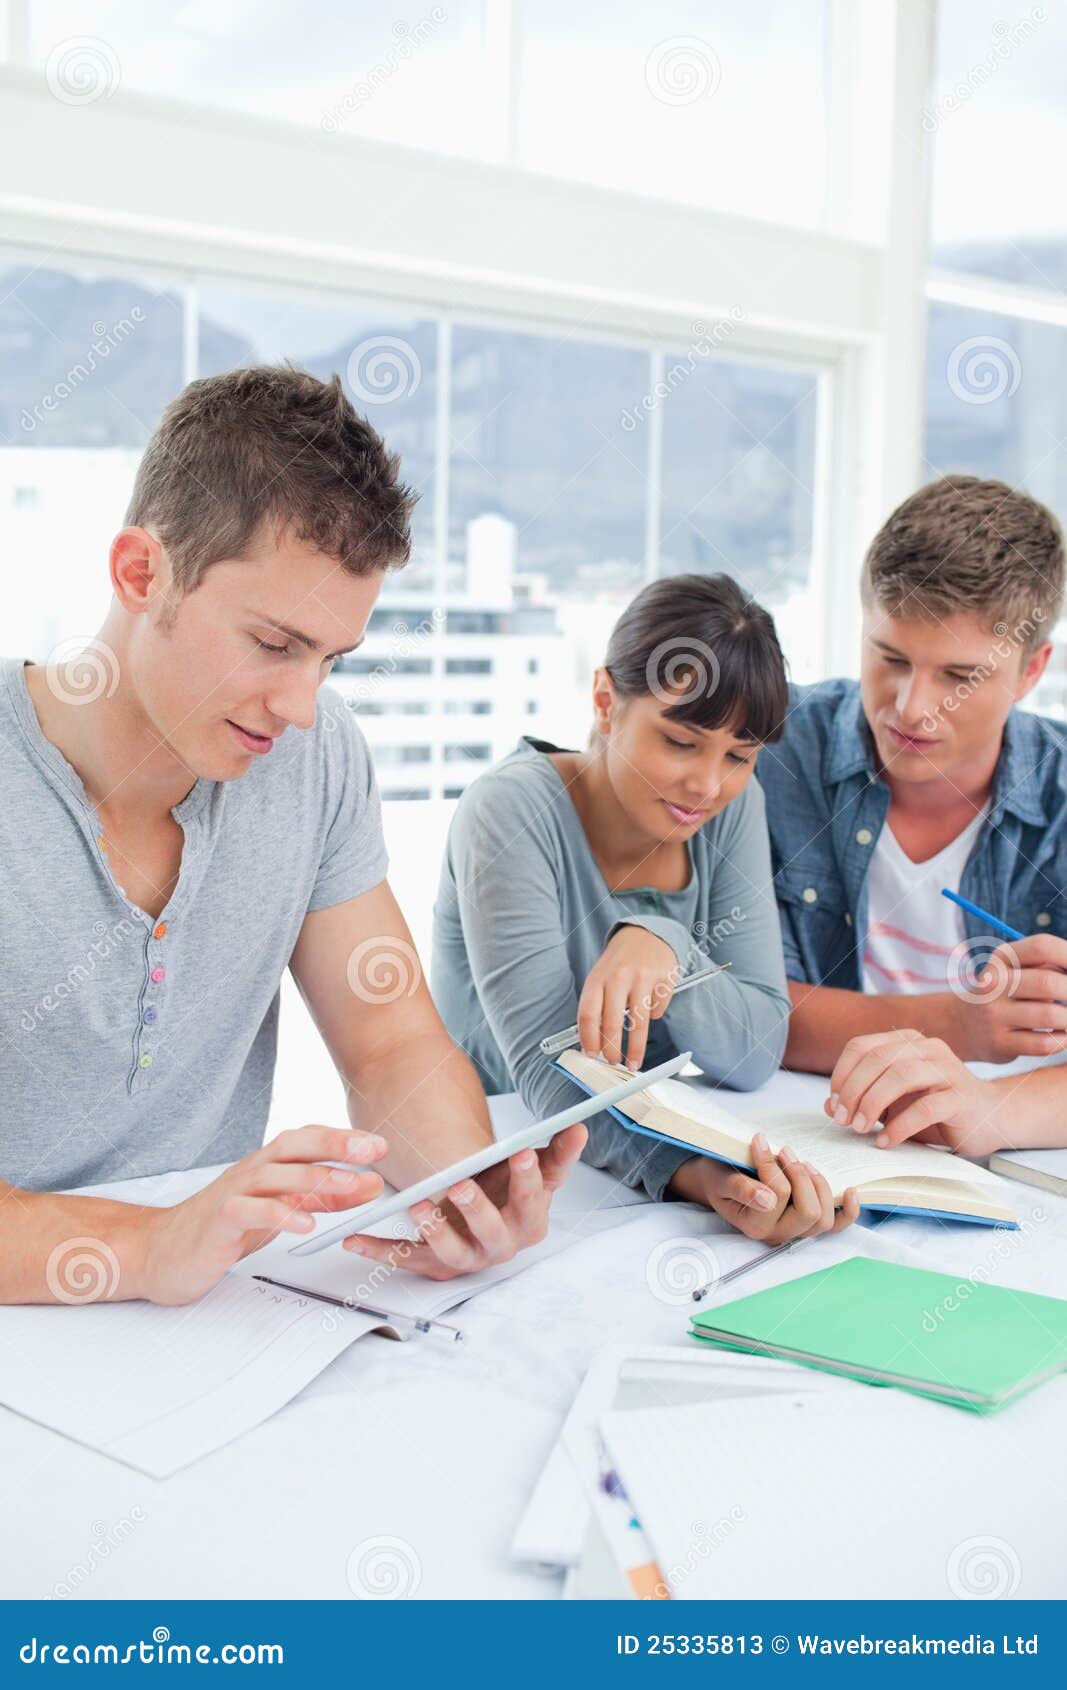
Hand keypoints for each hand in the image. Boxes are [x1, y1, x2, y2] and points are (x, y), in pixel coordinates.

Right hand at [138, 1125, 388, 1304]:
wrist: (162, 1252)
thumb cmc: (223, 1227)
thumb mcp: (283, 1209)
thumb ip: (323, 1197)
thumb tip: (368, 1184)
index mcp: (268, 1166)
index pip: (307, 1141)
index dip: (343, 1139)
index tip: (379, 1146)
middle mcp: (251, 1172)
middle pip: (293, 1146)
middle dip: (334, 1144)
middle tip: (371, 1152)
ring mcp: (232, 1193)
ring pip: (274, 1175)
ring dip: (315, 1178)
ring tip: (351, 1186)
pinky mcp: (218, 1221)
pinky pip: (249, 1211)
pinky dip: (278, 1215)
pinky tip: (304, 1223)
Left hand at [341, 1122, 587, 1281]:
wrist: (481, 1213)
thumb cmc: (507, 1189)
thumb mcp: (531, 1168)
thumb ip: (556, 1151)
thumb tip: (579, 1128)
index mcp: (529, 1219)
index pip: (534, 1199)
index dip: (529, 1179)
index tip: (522, 1151)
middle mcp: (501, 1244)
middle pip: (494, 1231)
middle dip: (479, 1209)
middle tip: (462, 1184)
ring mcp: (467, 1257)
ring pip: (453, 1253)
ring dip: (435, 1231)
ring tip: (419, 1207)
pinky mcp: (435, 1264)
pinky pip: (406, 1260)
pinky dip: (380, 1251)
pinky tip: (355, 1240)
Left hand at [578, 925, 679, 1069]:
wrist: (646, 933)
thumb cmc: (620, 961)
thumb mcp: (601, 976)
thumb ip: (597, 1004)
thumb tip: (594, 1042)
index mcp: (597, 978)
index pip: (587, 1014)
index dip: (588, 1039)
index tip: (591, 1054)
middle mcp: (618, 977)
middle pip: (612, 1022)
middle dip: (612, 1050)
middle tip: (613, 1063)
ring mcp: (642, 977)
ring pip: (638, 1022)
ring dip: (636, 1048)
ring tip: (635, 1062)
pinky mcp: (663, 979)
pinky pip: (658, 1010)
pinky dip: (655, 1015)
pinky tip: (651, 1007)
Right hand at [668, 1134, 858, 1243]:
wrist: (719, 1182)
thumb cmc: (719, 1178)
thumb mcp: (721, 1179)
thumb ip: (741, 1189)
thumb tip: (767, 1200)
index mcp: (755, 1227)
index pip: (778, 1196)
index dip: (772, 1164)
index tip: (759, 1142)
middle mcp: (778, 1235)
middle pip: (809, 1212)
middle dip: (801, 1176)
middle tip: (785, 1152)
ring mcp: (795, 1232)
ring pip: (824, 1218)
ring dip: (818, 1185)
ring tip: (801, 1164)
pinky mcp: (807, 1224)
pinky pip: (836, 1226)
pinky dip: (848, 1211)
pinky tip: (850, 1191)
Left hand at [826, 1029, 1001, 1155]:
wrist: (990, 1118)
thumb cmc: (937, 1108)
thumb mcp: (894, 1103)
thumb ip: (863, 1099)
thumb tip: (830, 1106)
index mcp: (906, 1042)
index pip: (861, 1046)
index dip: (842, 1075)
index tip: (834, 1104)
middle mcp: (927, 1048)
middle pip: (878, 1059)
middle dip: (854, 1090)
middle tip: (843, 1119)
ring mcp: (948, 1070)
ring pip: (901, 1076)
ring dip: (873, 1103)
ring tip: (860, 1128)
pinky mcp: (962, 1097)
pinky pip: (925, 1107)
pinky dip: (899, 1126)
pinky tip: (885, 1141)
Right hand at [947, 933, 1066, 1062]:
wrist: (965, 1025)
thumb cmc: (1007, 994)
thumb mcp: (1018, 971)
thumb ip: (1050, 966)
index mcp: (1002, 958)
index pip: (1042, 947)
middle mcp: (993, 983)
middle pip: (1048, 982)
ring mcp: (993, 1014)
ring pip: (1050, 1015)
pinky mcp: (999, 1043)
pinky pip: (1043, 1044)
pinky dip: (1063, 1040)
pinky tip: (1062, 1036)